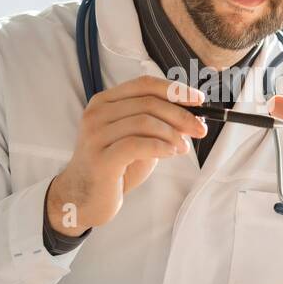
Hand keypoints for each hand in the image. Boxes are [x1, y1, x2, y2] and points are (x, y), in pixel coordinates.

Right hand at [47, 75, 207, 235]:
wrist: (83, 199)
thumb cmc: (113, 169)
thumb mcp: (138, 140)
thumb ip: (158, 125)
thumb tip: (192, 116)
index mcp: (105, 102)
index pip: (144, 84)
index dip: (175, 90)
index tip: (199, 100)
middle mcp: (97, 114)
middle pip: (148, 102)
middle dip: (181, 115)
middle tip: (199, 129)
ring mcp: (95, 135)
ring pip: (145, 121)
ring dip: (172, 134)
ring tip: (182, 148)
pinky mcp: (100, 158)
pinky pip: (137, 144)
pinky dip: (161, 146)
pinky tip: (171, 153)